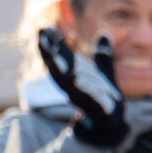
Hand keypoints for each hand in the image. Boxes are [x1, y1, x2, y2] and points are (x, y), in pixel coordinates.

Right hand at [36, 29, 129, 146]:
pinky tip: (75, 80)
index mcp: (76, 75)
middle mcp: (73, 84)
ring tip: (51, 56)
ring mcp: (80, 96)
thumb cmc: (105, 98)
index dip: (54, 43)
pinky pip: (85, 97)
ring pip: (66, 81)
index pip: (62, 56)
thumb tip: (105, 32)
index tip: (46, 28)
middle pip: (58, 66)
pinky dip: (80, 89)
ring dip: (58, 69)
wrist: (111, 124)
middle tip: (41, 36)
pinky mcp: (92, 106)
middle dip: (49, 52)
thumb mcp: (104, 72)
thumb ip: (102, 54)